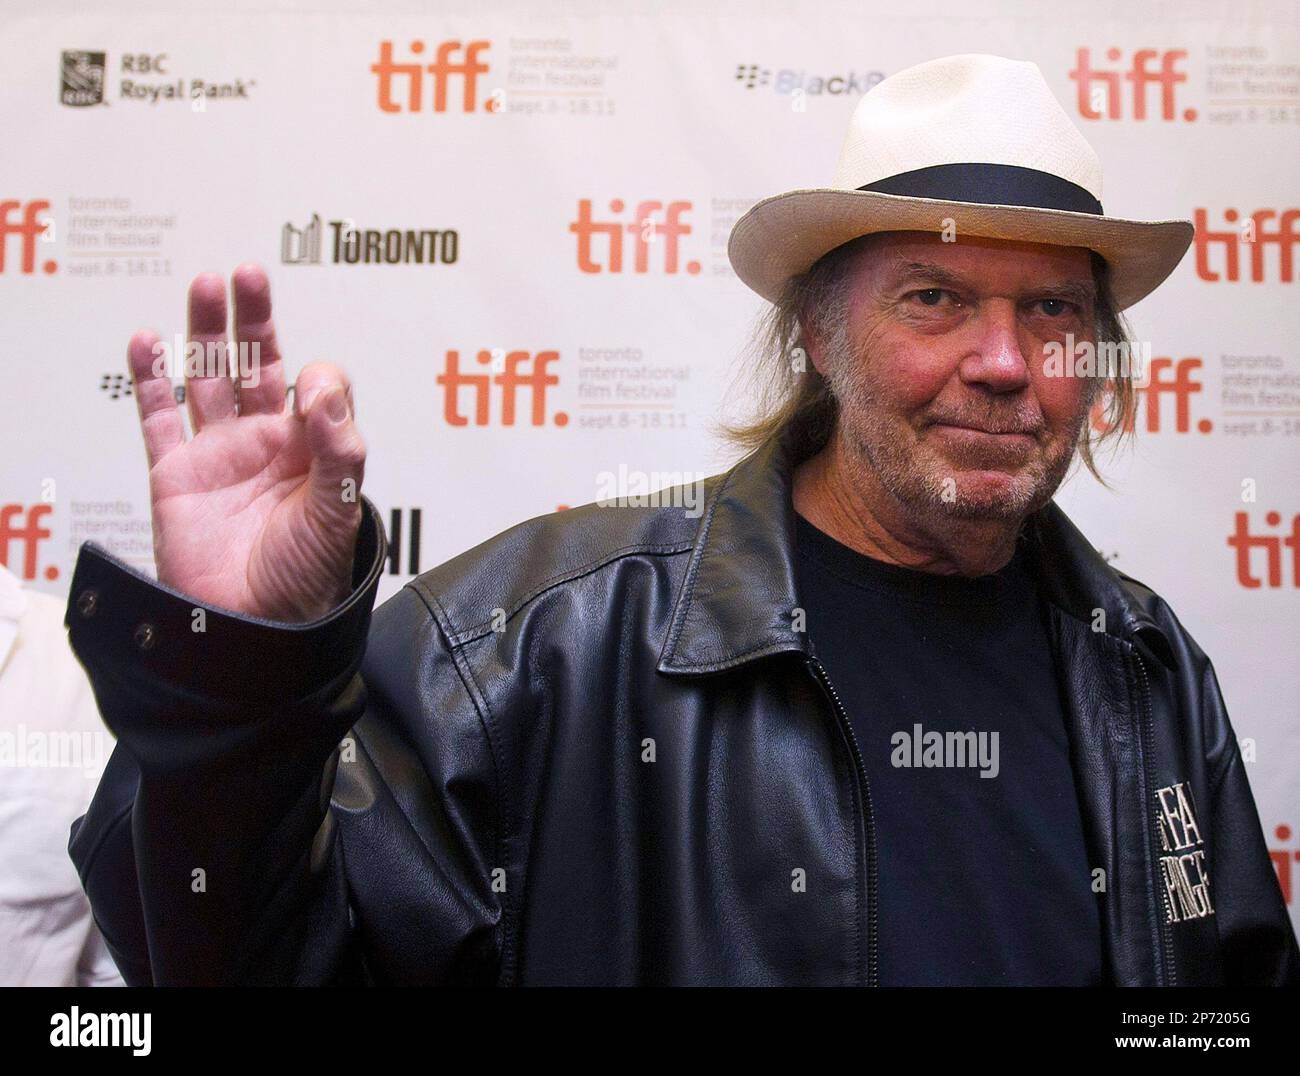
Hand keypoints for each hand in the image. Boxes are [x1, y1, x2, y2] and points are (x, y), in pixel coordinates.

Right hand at [127, 264, 365, 621]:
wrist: (256, 629)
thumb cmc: (307, 576)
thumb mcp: (338, 508)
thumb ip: (338, 444)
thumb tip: (325, 379)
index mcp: (312, 449)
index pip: (315, 389)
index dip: (317, 377)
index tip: (313, 386)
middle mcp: (265, 443)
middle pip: (256, 365)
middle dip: (253, 320)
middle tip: (248, 275)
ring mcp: (218, 454)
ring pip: (207, 379)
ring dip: (205, 333)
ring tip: (207, 285)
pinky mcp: (175, 474)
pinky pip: (158, 418)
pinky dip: (149, 379)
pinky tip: (149, 341)